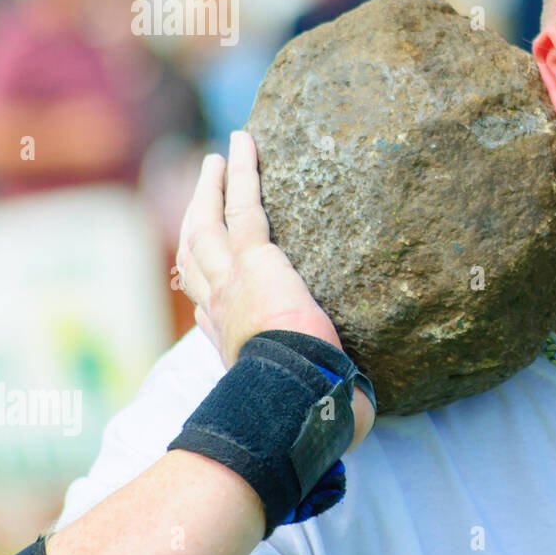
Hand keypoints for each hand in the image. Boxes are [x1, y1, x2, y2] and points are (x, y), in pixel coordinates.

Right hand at [176, 130, 373, 450]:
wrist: (294, 397)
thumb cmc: (308, 411)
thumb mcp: (311, 402)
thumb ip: (326, 398)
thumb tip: (358, 412)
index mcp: (231, 341)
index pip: (209, 306)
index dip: (204, 286)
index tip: (202, 275)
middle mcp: (222, 308)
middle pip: (197, 254)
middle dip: (197, 220)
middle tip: (201, 190)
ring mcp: (231, 280)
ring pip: (210, 222)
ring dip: (213, 187)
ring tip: (218, 157)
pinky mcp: (256, 259)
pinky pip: (244, 204)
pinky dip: (240, 170)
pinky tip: (243, 141)